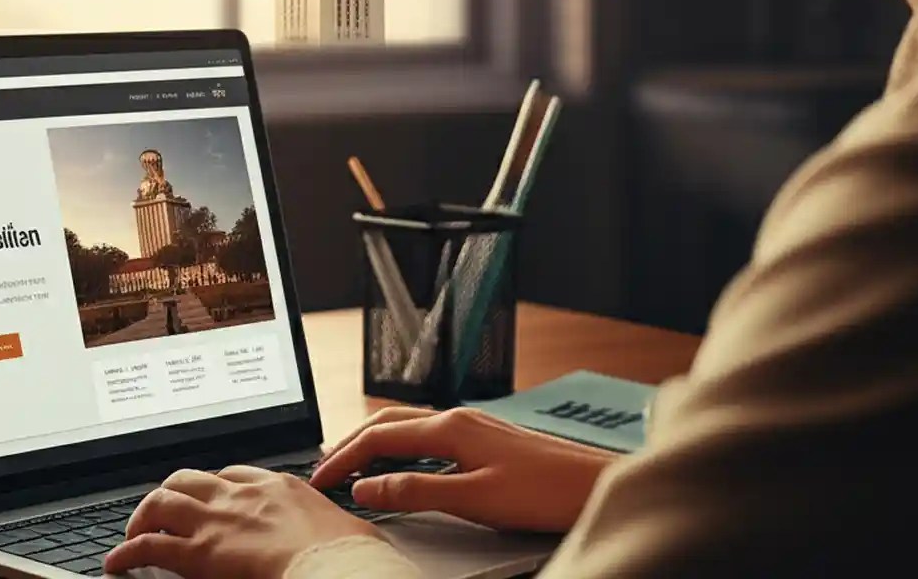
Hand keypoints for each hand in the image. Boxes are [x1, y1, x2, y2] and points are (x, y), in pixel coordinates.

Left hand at [105, 464, 379, 577]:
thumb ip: (331, 526)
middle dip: (171, 492)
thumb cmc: (349, 555)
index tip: (209, 498)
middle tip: (162, 512)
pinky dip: (127, 552)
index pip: (235, 474)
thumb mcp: (346, 527)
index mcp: (279, 486)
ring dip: (142, 516)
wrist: (337, 566)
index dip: (215, 485)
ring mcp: (219, 521)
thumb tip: (346, 538)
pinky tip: (118, 562)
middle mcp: (242, 495)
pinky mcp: (200, 553)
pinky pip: (150, 546)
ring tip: (134, 532)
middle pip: (190, 479)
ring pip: (162, 502)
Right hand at [311, 406, 615, 532]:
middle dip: (350, 445)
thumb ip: (417, 491)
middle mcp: (458, 418)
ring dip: (374, 444)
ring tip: (352, 467)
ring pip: (407, 427)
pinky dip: (400, 448)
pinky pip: (427, 435)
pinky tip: (402, 466)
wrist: (596, 484)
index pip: (378, 437)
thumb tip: (368, 487)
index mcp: (451, 428)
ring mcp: (473, 426)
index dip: (343, 459)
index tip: (320, 480)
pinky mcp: (486, 438)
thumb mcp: (474, 499)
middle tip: (325, 471)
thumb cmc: (547, 490)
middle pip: (387, 424)